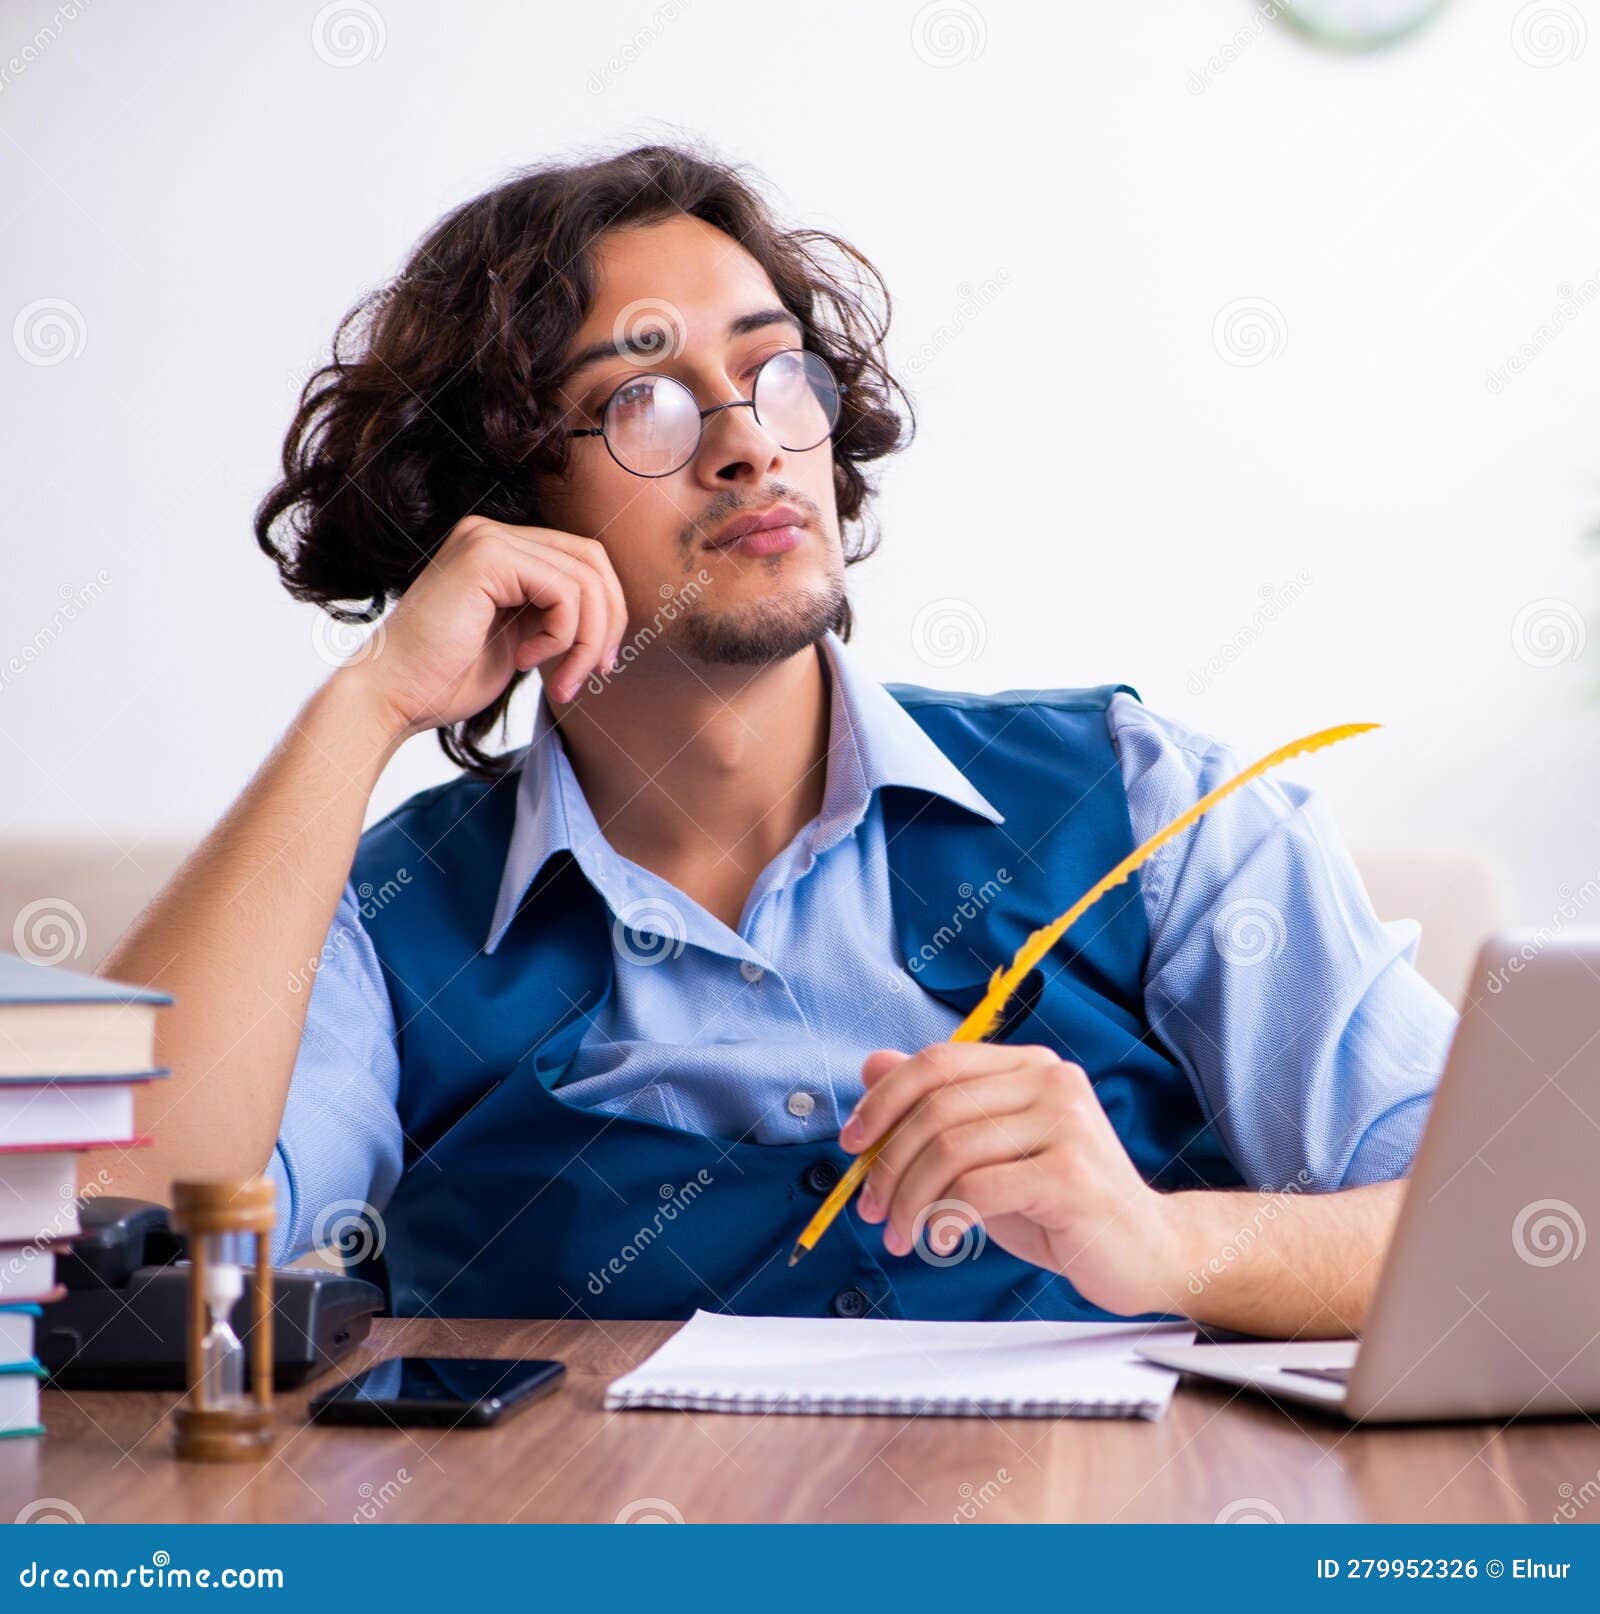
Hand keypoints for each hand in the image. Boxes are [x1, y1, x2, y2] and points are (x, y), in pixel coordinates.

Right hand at [341, 514, 629, 738]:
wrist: (392, 695)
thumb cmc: (447, 678)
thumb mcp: (520, 639)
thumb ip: (555, 615)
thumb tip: (613, 616)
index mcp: (502, 550)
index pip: (585, 561)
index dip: (609, 614)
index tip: (600, 666)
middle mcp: (493, 533)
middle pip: (594, 562)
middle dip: (608, 624)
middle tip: (594, 674)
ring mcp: (487, 538)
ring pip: (585, 580)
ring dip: (586, 642)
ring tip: (560, 681)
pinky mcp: (486, 557)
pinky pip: (564, 592)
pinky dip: (561, 636)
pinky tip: (525, 660)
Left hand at [841, 1042, 1187, 1316]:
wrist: (1146, 1251)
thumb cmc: (1060, 1204)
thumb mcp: (988, 1152)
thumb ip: (937, 1108)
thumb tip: (872, 1065)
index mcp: (1029, 1066)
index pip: (938, 1063)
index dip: (884, 1100)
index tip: (853, 1144)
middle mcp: (1051, 1081)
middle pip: (937, 1108)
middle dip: (888, 1163)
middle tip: (870, 1208)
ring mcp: (1065, 1124)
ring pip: (950, 1149)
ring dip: (909, 1199)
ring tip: (901, 1234)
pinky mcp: (1069, 1173)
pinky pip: (978, 1188)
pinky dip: (945, 1219)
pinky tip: (943, 1242)